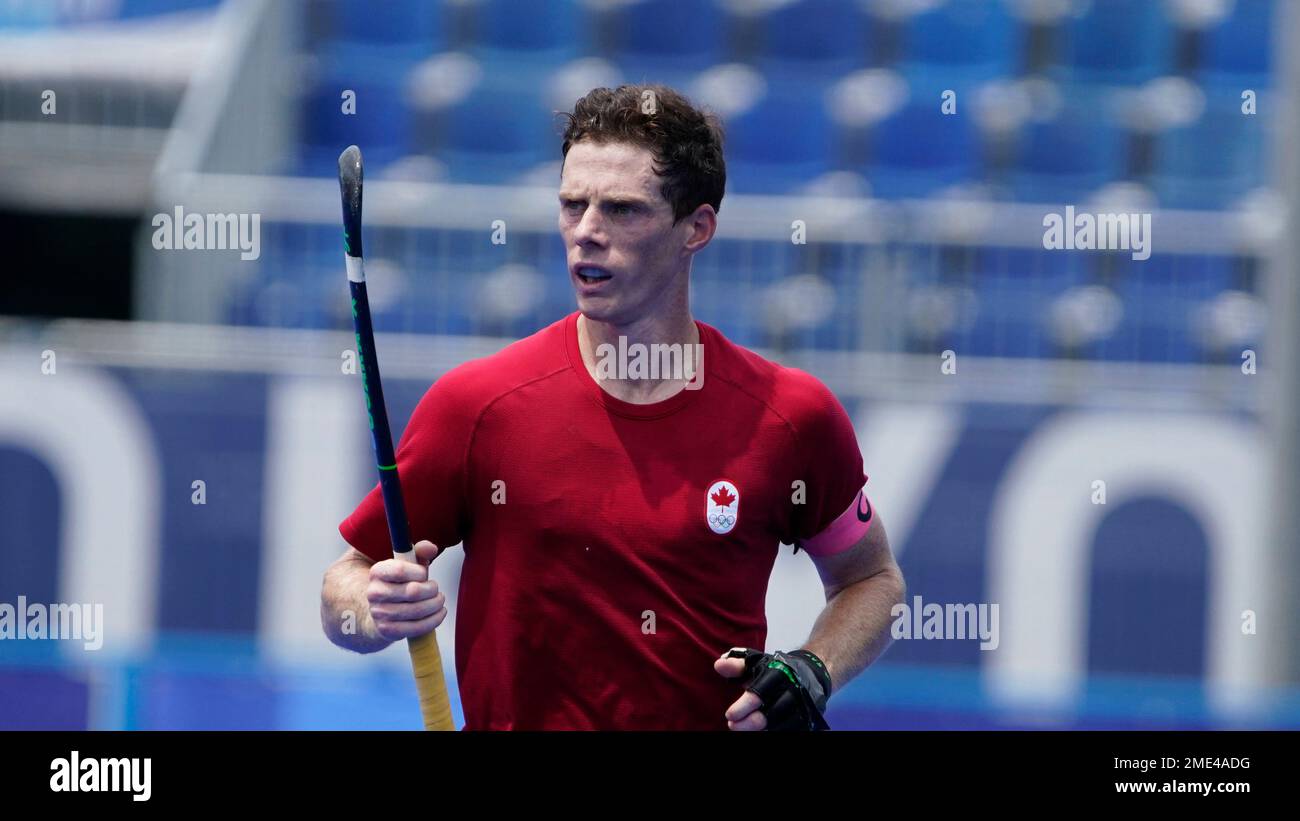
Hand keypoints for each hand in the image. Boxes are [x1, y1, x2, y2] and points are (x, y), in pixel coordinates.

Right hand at [366, 540, 446, 640]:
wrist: (379, 610)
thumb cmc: (398, 584)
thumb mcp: (406, 564)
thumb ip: (419, 552)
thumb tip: (431, 548)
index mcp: (377, 572)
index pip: (401, 570)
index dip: (419, 572)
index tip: (424, 574)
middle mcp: (374, 593)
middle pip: (413, 592)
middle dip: (432, 589)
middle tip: (435, 588)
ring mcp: (379, 613)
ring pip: (417, 610)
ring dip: (436, 604)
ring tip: (439, 600)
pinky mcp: (388, 631)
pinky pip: (416, 628)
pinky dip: (434, 620)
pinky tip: (439, 613)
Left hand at [714, 647, 832, 730]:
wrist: (810, 673)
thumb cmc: (774, 669)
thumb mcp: (755, 662)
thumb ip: (737, 665)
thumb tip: (718, 665)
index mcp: (778, 673)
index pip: (760, 692)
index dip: (744, 705)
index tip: (729, 715)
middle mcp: (792, 689)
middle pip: (770, 713)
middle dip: (750, 723)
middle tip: (732, 725)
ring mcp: (801, 705)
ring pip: (780, 724)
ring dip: (760, 730)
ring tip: (742, 729)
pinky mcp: (807, 717)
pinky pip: (790, 728)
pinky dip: (773, 731)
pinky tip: (760, 731)